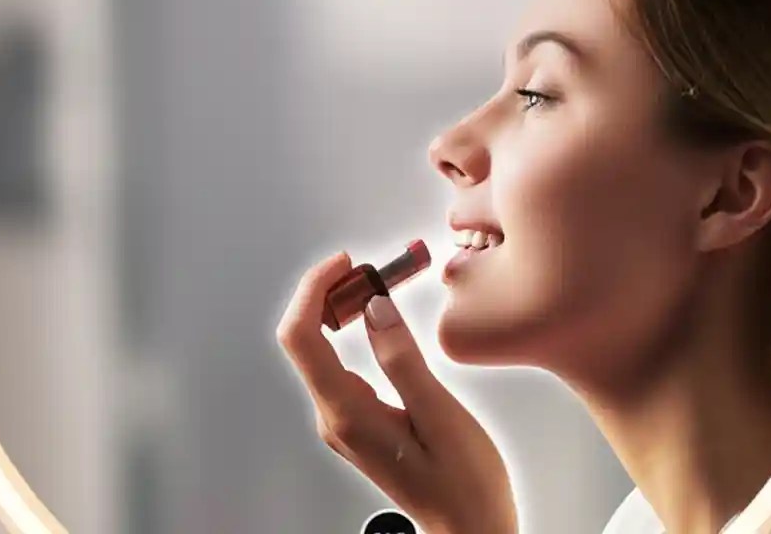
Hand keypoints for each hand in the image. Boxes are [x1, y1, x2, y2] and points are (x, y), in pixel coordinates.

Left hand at [276, 251, 517, 533]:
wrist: (469, 530)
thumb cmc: (464, 486)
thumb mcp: (439, 416)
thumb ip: (402, 359)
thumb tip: (374, 306)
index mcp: (347, 415)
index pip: (301, 338)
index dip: (314, 290)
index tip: (345, 263)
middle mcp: (335, 419)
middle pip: (306, 340)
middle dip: (330, 294)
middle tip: (370, 269)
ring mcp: (344, 422)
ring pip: (322, 351)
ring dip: (342, 311)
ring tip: (377, 284)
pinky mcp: (358, 423)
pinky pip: (340, 366)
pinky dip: (354, 333)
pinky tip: (378, 321)